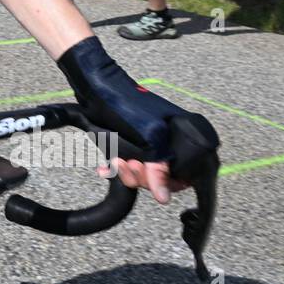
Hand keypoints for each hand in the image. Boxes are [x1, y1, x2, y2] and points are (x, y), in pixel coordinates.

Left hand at [57, 36, 220, 203]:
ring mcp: (151, 143)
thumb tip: (164, 198)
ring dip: (128, 173)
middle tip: (129, 165)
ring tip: (116, 162)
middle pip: (163, 177)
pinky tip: (106, 168)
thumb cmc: (127, 103)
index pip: (187, 174)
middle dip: (143, 176)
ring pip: (144, 174)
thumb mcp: (149, 137)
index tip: (152, 182)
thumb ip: (158, 168)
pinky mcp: (133, 144)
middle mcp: (170, 141)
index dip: (169, 182)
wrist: (97, 85)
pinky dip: (118, 170)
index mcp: (184, 136)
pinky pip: (129, 166)